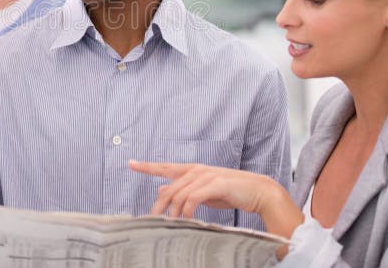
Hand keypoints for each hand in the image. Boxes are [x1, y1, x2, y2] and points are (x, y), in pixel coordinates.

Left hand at [128, 160, 302, 240]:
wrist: (257, 191)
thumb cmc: (230, 192)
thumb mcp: (203, 191)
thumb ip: (184, 189)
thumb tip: (163, 190)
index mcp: (192, 170)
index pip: (165, 167)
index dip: (147, 166)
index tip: (131, 163)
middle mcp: (196, 170)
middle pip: (169, 188)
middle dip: (159, 205)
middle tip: (152, 220)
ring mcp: (205, 175)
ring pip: (179, 195)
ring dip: (174, 212)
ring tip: (172, 224)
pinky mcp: (214, 184)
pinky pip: (193, 198)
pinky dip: (187, 210)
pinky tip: (186, 219)